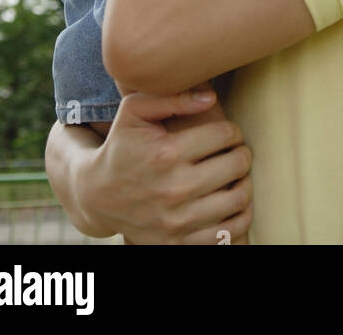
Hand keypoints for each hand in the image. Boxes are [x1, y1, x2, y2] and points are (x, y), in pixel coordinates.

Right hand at [86, 89, 252, 244]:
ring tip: (237, 176)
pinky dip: (240, 217)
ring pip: (238, 198)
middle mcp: (174, 188)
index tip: (226, 134)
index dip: (231, 130)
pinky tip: (234, 203)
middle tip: (236, 152)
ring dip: (245, 183)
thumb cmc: (121, 146)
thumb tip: (211, 97)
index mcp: (166, 153)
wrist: (97, 196)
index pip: (224, 134)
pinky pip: (228, 234)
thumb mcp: (135, 111)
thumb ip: (173, 98)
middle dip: (241, 153)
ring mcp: (177, 220)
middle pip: (236, 164)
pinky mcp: (178, 243)